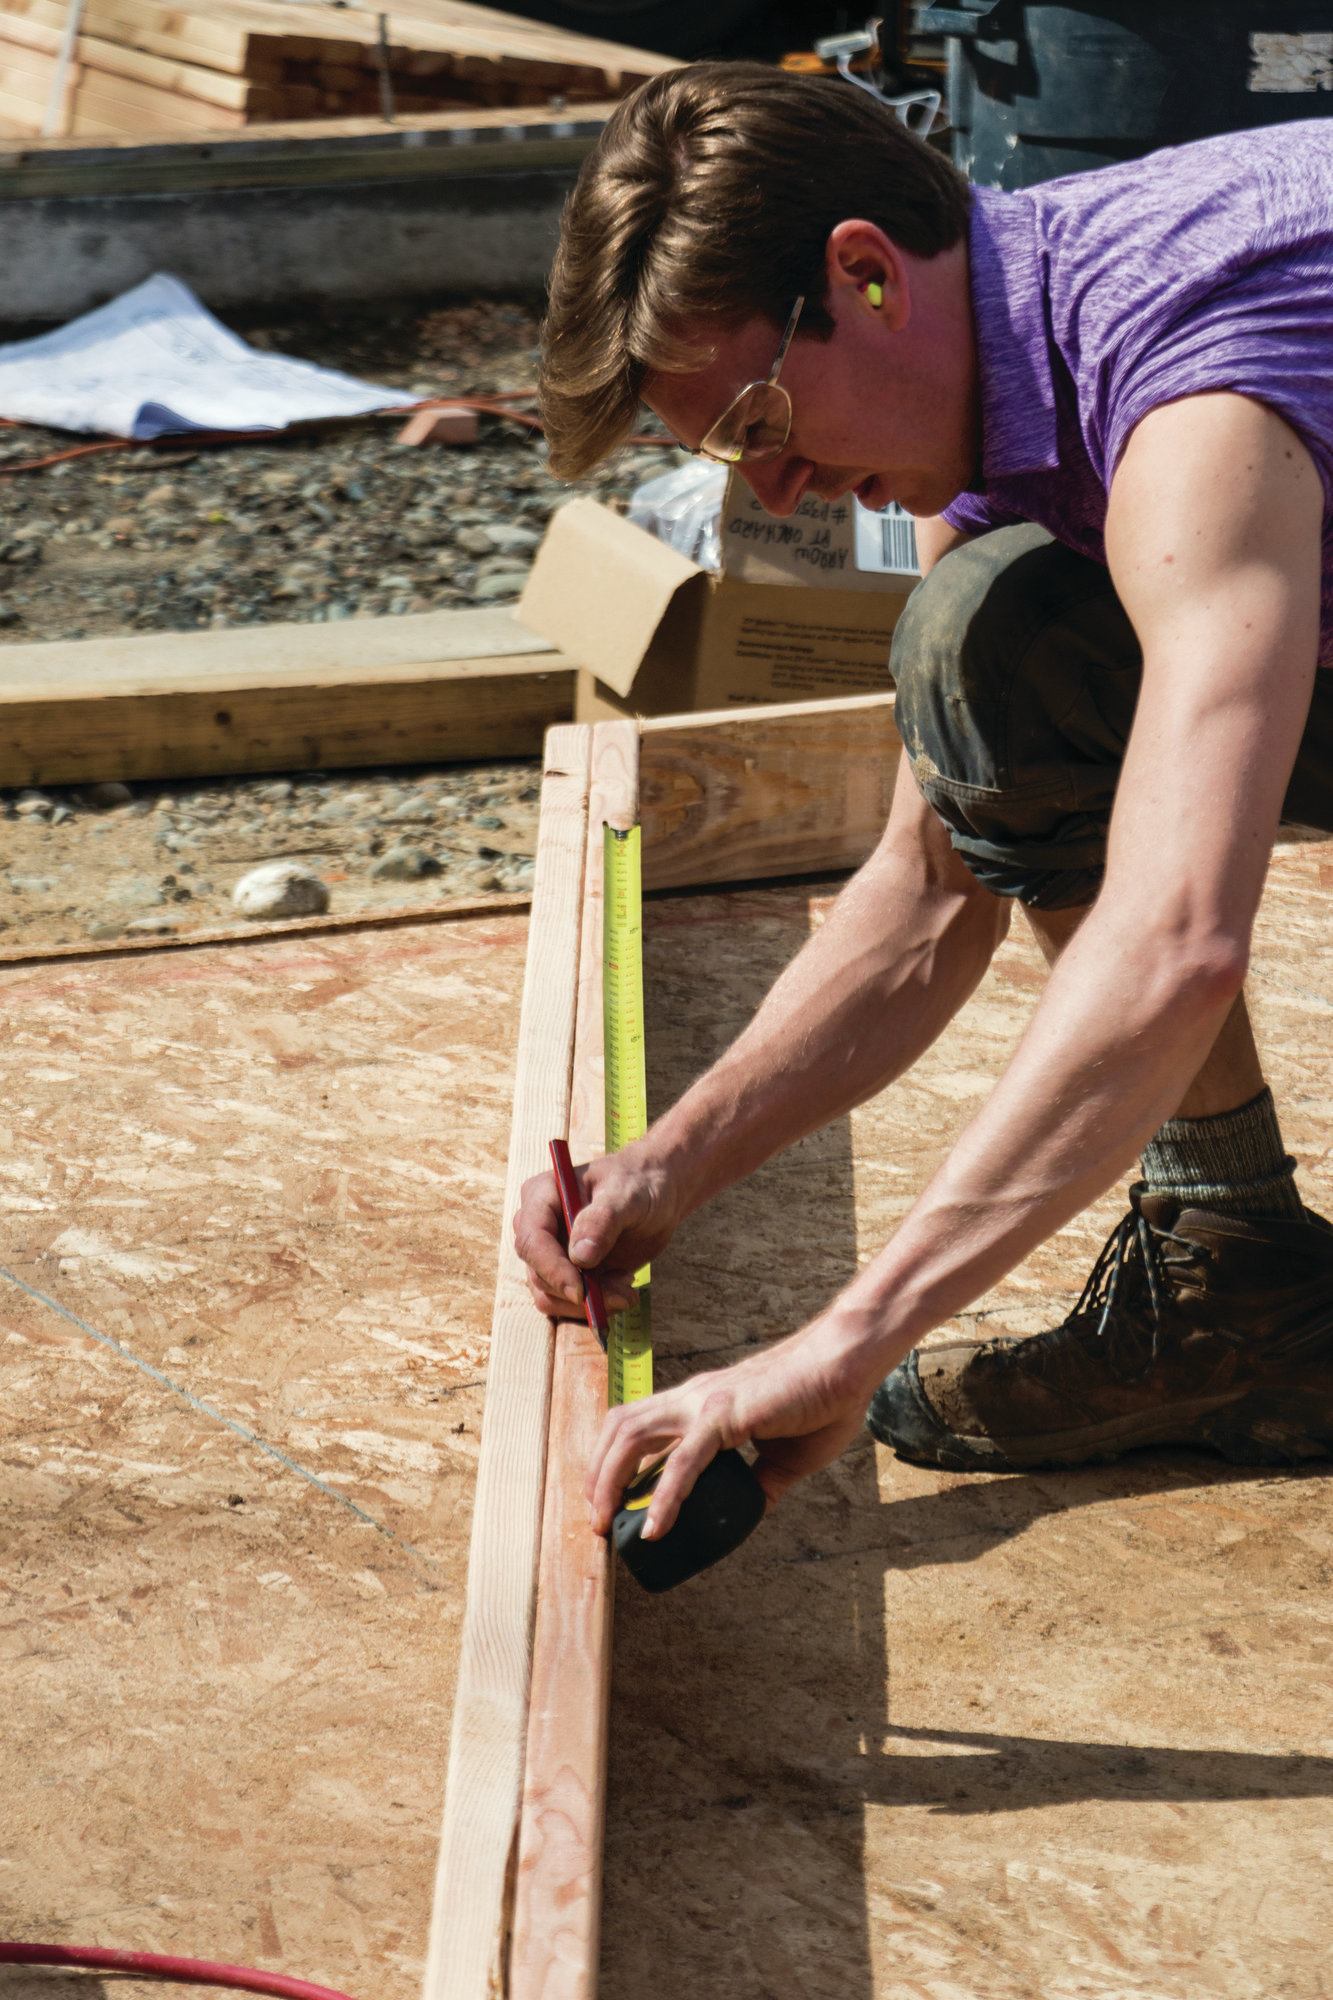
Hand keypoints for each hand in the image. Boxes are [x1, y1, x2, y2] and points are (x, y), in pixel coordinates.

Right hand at [513, 1143, 685, 1319]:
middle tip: (624, 1294)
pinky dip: (595, 1305)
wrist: (657, 1194)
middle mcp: (539, 1226)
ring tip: (627, 1289)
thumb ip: (603, 1220)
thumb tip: (579, 1257)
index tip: (581, 1292)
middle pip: (538, 1274)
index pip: (531, 1240)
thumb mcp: (628, 1196)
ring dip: (590, 1303)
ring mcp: (551, 1252)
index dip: (552, 1269)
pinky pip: (567, 1303)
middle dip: (580, 1291)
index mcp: (542, 1196)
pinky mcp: (567, 1273)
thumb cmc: (640, 1184)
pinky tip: (623, 1287)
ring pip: (551, 1295)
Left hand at [585, 1306, 887, 1538]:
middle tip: (598, 1521)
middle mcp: (693, 1399)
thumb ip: (761, 1481)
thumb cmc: (823, 1400)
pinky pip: (684, 1458)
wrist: (848, 1364)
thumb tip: (749, 1510)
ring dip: (610, 1480)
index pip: (641, 1430)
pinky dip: (665, 1495)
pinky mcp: (726, 1413)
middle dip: (598, 1474)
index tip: (612, 1505)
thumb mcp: (785, 1457)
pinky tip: (656, 1527)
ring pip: (633, 1435)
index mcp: (703, 1406)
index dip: (616, 1464)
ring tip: (607, 1524)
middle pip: (621, 1428)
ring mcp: (705, 1402)